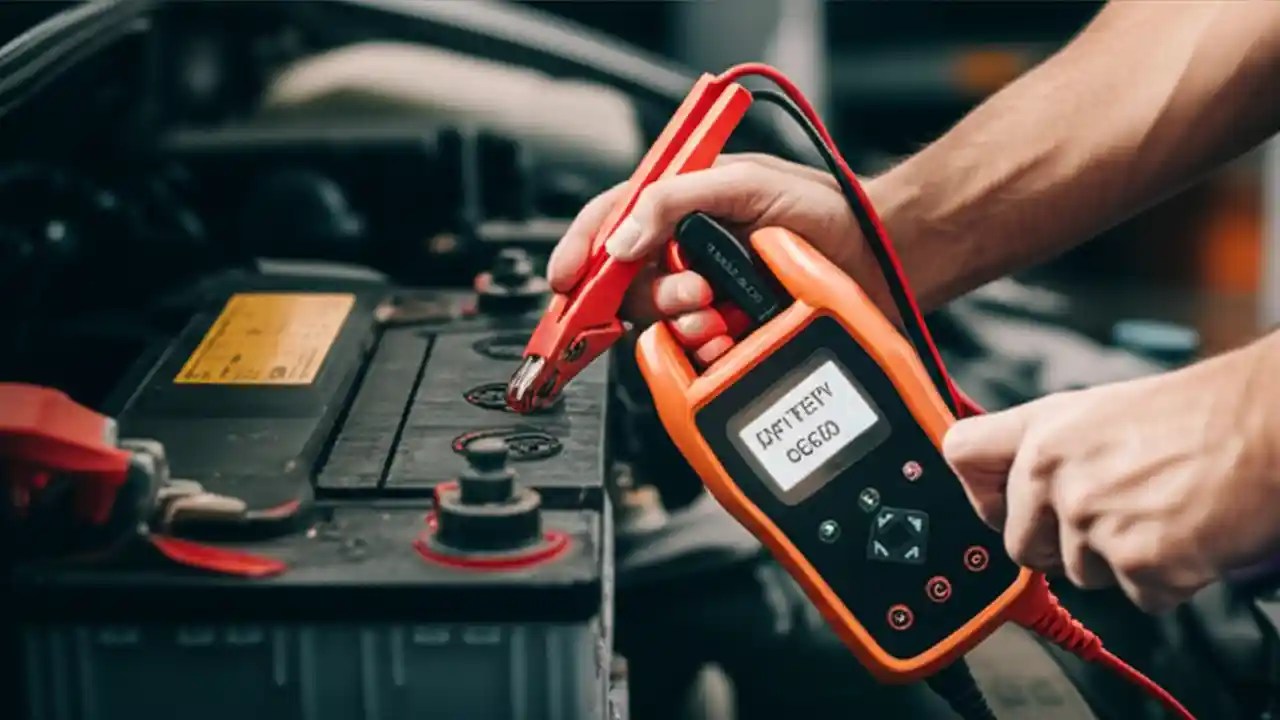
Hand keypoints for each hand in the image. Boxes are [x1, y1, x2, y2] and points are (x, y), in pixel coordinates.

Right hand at [546, 153, 877, 360]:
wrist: (885, 258)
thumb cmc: (827, 210)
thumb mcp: (746, 183)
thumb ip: (675, 200)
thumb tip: (620, 242)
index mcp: (684, 203)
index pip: (613, 221)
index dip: (581, 248)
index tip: (565, 277)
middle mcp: (689, 249)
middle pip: (627, 281)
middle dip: (652, 293)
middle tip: (691, 292)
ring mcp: (709, 293)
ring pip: (658, 322)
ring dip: (681, 322)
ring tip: (718, 314)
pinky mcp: (729, 333)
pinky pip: (690, 354)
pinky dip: (702, 351)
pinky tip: (729, 337)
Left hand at [942, 333, 1279, 612]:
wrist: (1268, 429)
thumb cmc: (1201, 416)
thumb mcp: (1101, 412)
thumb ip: (1052, 449)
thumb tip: (1019, 486)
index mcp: (1042, 429)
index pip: (961, 453)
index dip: (978, 488)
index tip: (997, 501)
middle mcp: (1052, 472)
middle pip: (1017, 542)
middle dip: (1060, 543)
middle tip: (1112, 516)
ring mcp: (1091, 519)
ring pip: (1077, 573)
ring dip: (1118, 559)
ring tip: (1160, 513)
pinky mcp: (1135, 562)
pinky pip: (1133, 595)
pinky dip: (1164, 580)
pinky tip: (1185, 537)